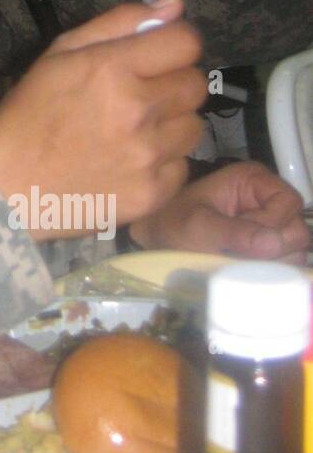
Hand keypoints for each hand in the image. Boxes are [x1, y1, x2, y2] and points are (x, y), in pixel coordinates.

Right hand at [0, 0, 206, 237]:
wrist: (9, 188)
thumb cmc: (31, 114)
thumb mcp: (60, 53)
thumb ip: (119, 23)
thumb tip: (176, 5)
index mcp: (111, 68)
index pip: (187, 42)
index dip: (174, 45)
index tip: (156, 58)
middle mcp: (137, 110)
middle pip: (196, 84)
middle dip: (173, 84)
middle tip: (140, 97)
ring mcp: (148, 155)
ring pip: (194, 126)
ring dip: (171, 125)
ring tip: (135, 133)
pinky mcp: (154, 193)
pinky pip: (182, 166)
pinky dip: (162, 164)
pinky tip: (130, 163)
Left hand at [130, 162, 310, 264]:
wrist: (157, 240)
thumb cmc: (172, 224)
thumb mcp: (198, 226)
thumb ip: (236, 232)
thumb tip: (275, 243)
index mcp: (253, 180)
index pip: (289, 203)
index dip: (272, 224)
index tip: (244, 237)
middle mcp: (267, 199)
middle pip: (296, 230)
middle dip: (270, 248)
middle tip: (235, 252)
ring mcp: (269, 225)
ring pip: (293, 251)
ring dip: (267, 263)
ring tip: (233, 260)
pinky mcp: (266, 247)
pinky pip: (283, 264)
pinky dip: (265, 272)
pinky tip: (241, 269)